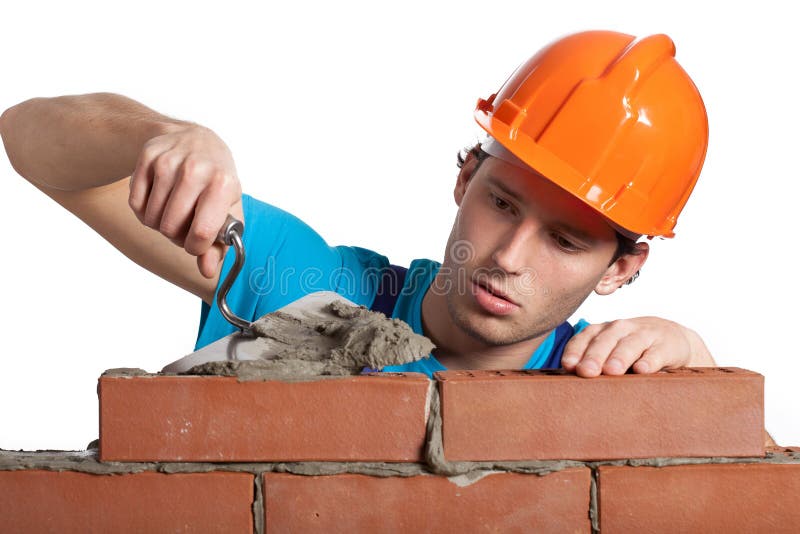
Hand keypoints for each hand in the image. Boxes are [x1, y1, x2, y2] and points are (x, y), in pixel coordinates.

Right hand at [128, 124, 242, 278]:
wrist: (197, 139)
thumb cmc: (216, 180)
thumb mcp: (227, 209)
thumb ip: (219, 245)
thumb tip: (208, 272)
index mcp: (223, 184)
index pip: (201, 233)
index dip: (196, 247)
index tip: (197, 242)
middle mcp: (196, 170)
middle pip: (170, 228)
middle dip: (176, 236)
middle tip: (185, 224)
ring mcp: (169, 161)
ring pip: (151, 218)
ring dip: (160, 224)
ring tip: (174, 210)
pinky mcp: (147, 157)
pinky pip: (135, 204)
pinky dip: (144, 211)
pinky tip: (159, 199)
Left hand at [561, 317, 714, 377]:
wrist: (673, 339)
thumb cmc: (632, 351)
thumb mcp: (611, 353)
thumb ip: (592, 366)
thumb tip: (566, 387)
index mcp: (603, 331)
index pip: (585, 337)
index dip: (575, 351)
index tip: (568, 366)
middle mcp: (621, 328)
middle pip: (605, 340)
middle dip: (594, 356)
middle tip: (586, 372)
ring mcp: (645, 334)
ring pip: (630, 344)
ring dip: (619, 357)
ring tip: (611, 371)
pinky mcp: (666, 345)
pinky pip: (656, 353)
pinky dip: (649, 361)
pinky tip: (642, 370)